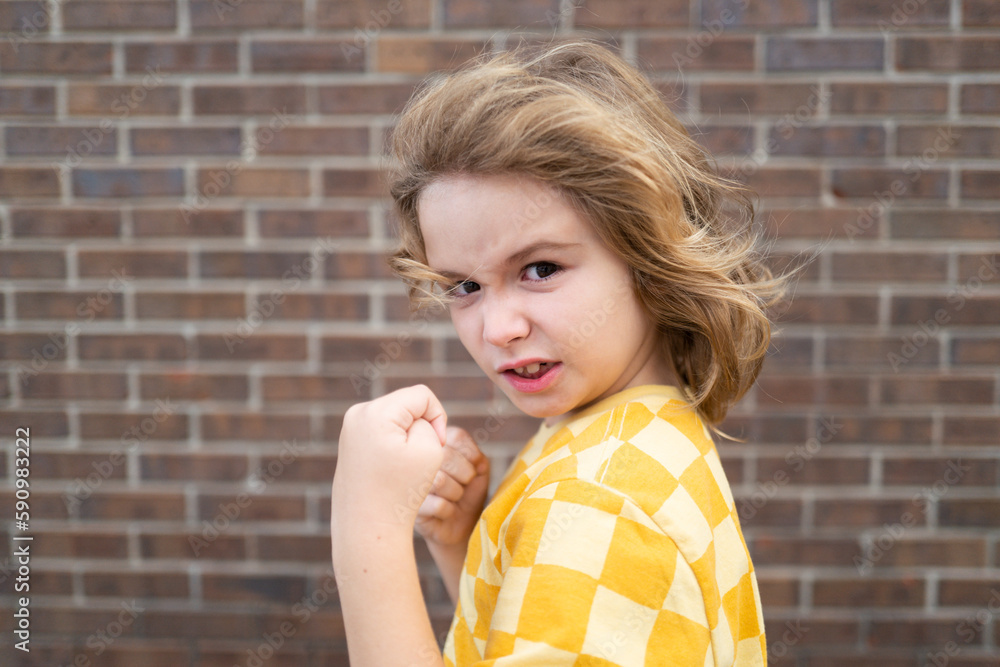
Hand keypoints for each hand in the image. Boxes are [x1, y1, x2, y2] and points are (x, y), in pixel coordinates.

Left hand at [331, 384, 447, 531]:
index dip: (438, 418)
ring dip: (408, 437)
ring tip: (405, 467)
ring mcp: (350, 428)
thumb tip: (410, 419)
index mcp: (376, 411)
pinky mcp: (350, 443)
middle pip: (406, 404)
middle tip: (421, 459)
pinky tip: (393, 471)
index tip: (436, 447)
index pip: (422, 396)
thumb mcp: (430, 448)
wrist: (366, 527)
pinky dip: (394, 446)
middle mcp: (358, 413)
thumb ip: (427, 420)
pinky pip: (383, 432)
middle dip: (421, 427)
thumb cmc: (401, 491)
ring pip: (395, 418)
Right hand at [414, 426, 490, 547]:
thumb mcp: (479, 470)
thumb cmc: (468, 492)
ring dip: (456, 493)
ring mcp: (411, 481)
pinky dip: (449, 510)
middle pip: (446, 456)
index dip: (471, 456)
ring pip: (440, 481)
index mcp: (436, 441)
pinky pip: (438, 505)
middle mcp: (419, 457)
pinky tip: (444, 511)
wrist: (460, 525)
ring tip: (453, 497)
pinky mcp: (412, 506)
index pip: (457, 436)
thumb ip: (476, 457)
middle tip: (464, 484)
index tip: (471, 468)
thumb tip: (472, 460)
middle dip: (466, 474)